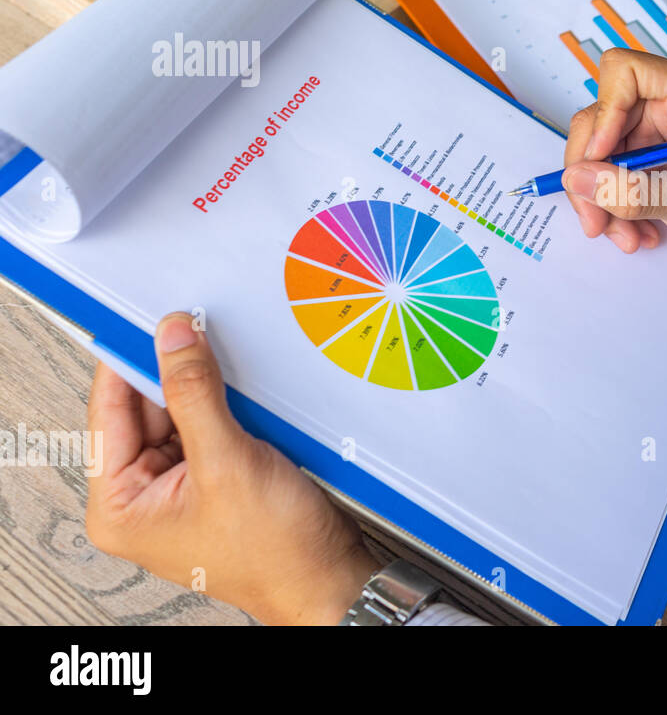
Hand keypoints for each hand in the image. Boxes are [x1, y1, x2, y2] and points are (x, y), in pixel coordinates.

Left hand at [85, 313, 378, 624]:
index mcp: (118, 507)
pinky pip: (207, 425)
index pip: (108, 415)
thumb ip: (194, 394)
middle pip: (144, 411)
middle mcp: (140, 499)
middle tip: (198, 337)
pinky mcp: (212, 478)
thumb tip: (172, 340)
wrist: (326, 576)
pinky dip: (226, 406)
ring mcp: (177, 489)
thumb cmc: (274, 552)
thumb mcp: (227, 462)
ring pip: (179, 413)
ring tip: (230, 380)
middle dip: (173, 376)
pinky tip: (245, 400)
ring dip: (205, 390)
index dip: (129, 363)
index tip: (149, 323)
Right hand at [562, 49, 666, 250]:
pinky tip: (637, 231)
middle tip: (597, 219)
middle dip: (592, 174)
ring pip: (595, 154)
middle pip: (597, 118)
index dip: (605, 112)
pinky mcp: (641, 156)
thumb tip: (578, 179)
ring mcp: (649, 130)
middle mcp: (662, 103)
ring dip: (601, 200)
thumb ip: (635, 191)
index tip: (603, 157)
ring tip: (628, 236)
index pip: (623, 71)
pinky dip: (613, 207)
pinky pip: (606, 176)